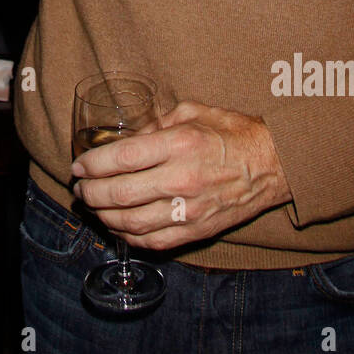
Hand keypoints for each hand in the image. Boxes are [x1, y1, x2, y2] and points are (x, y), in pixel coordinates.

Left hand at [70, 99, 291, 250]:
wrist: (275, 165)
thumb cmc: (234, 133)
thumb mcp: (193, 112)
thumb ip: (156, 124)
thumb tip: (126, 140)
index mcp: (180, 144)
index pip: (122, 158)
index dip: (92, 164)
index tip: (78, 165)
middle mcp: (182, 179)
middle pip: (120, 193)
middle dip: (90, 192)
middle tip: (80, 187)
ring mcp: (190, 209)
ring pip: (131, 222)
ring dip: (104, 215)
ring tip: (93, 206)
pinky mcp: (197, 230)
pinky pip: (153, 241)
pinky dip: (128, 236)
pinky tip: (118, 225)